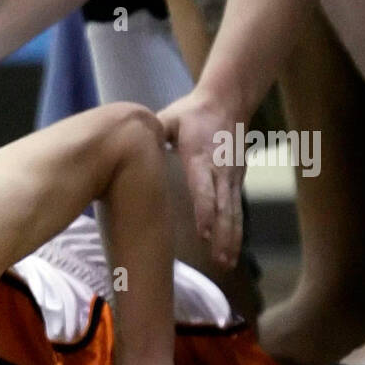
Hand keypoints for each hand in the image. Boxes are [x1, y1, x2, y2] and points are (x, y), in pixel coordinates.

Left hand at [159, 94, 243, 270]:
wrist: (228, 101)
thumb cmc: (192, 113)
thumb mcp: (170, 117)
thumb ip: (152, 133)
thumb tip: (126, 146)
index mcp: (201, 155)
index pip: (204, 186)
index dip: (204, 209)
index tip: (203, 233)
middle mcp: (220, 169)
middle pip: (223, 206)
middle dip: (221, 234)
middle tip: (217, 260)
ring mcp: (231, 176)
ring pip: (234, 212)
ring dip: (231, 239)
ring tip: (226, 263)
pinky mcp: (237, 181)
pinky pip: (238, 210)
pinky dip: (237, 232)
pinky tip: (232, 253)